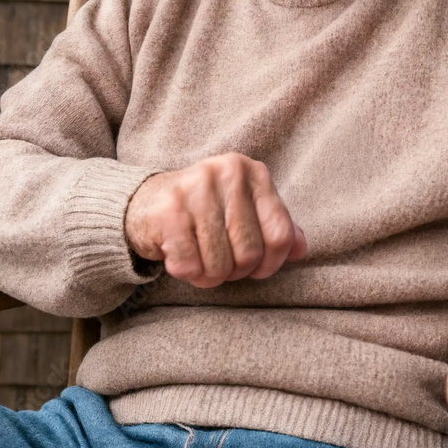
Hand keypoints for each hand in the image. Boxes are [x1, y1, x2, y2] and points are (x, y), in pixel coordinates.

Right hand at [124, 152, 306, 287]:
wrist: (146, 203)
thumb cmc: (204, 212)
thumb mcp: (244, 210)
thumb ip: (275, 226)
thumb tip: (301, 249)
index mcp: (253, 172)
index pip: (280, 235)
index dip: (270, 264)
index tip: (255, 269)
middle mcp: (228, 173)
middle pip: (249, 253)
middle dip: (234, 272)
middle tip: (218, 264)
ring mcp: (197, 188)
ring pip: (219, 265)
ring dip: (208, 276)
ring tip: (198, 260)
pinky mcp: (169, 210)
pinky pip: (190, 265)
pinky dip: (185, 272)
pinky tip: (178, 257)